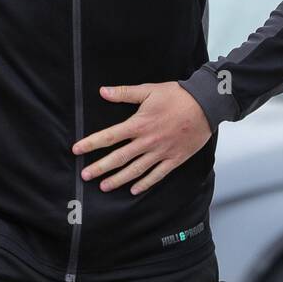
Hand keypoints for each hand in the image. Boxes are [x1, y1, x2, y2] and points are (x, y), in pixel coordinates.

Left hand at [71, 82, 212, 194]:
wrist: (205, 105)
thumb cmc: (177, 96)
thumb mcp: (149, 91)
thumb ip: (124, 93)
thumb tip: (103, 91)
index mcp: (139, 124)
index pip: (110, 136)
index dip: (91, 143)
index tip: (77, 150)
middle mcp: (147, 141)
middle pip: (119, 158)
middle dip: (100, 167)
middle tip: (85, 175)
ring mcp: (161, 152)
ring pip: (136, 170)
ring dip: (118, 179)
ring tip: (104, 187)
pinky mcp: (174, 159)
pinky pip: (157, 175)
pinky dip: (145, 183)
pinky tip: (134, 190)